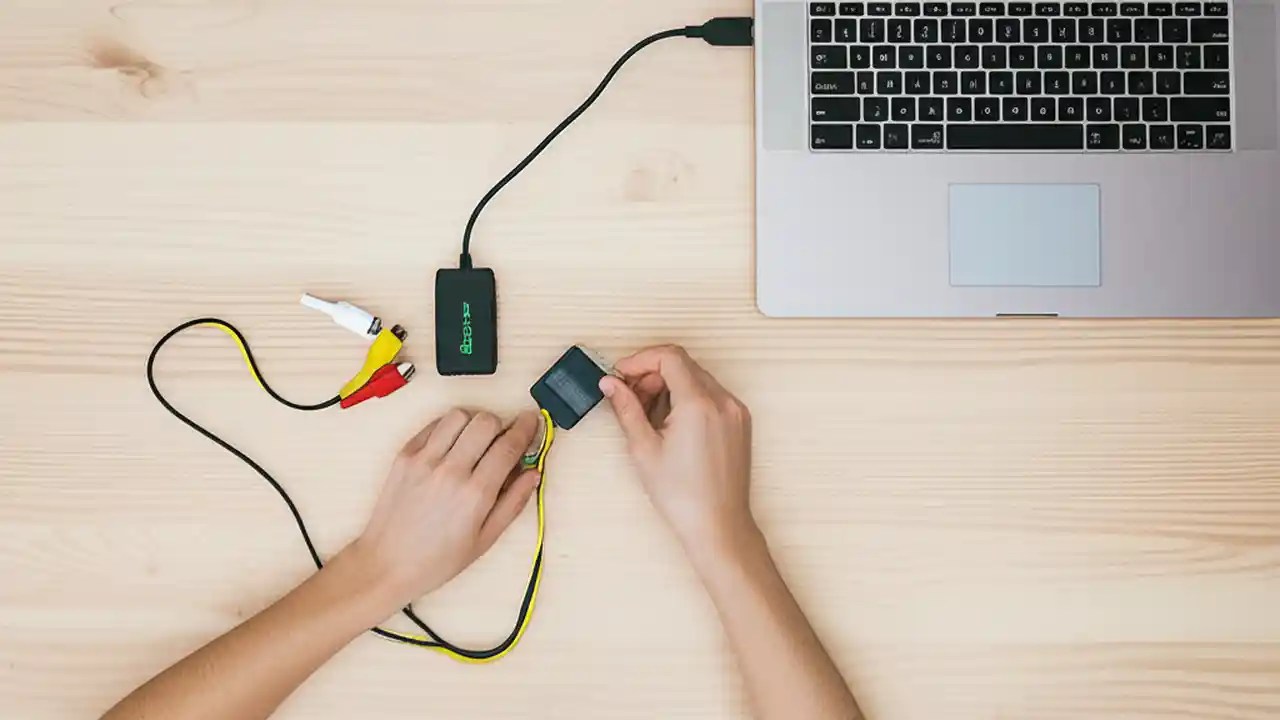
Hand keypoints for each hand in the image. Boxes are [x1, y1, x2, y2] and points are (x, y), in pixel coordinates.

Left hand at [345, 409, 542, 615]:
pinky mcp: (404, 456)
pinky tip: (452, 446)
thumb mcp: (485, 540)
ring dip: (473, 423)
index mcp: (475, 494)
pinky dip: (448, 428)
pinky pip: (433, 425)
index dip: (526, 428)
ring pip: (459, 415)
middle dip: (501, 426)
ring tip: (475, 443)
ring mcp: (424, 460)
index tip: (531, 421)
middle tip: (502, 440)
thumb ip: (513, 503)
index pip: (509, 445)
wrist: (386, 564)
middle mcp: (450, 471)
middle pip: (486, 421)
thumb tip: (534, 473)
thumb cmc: (436, 559)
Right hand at [599, 345, 756, 555]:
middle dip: (651, 374)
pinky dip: (687, 397)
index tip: (620, 375)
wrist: (718, 525)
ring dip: (668, 385)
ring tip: (648, 415)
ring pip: (696, 378)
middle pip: (682, 364)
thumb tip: (610, 384)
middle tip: (628, 397)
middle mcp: (723, 401)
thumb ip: (626, 409)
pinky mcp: (739, 421)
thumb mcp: (644, 450)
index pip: (669, 356)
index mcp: (699, 404)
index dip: (639, 360)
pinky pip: (710, 394)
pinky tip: (670, 422)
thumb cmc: (683, 496)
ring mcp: (735, 411)